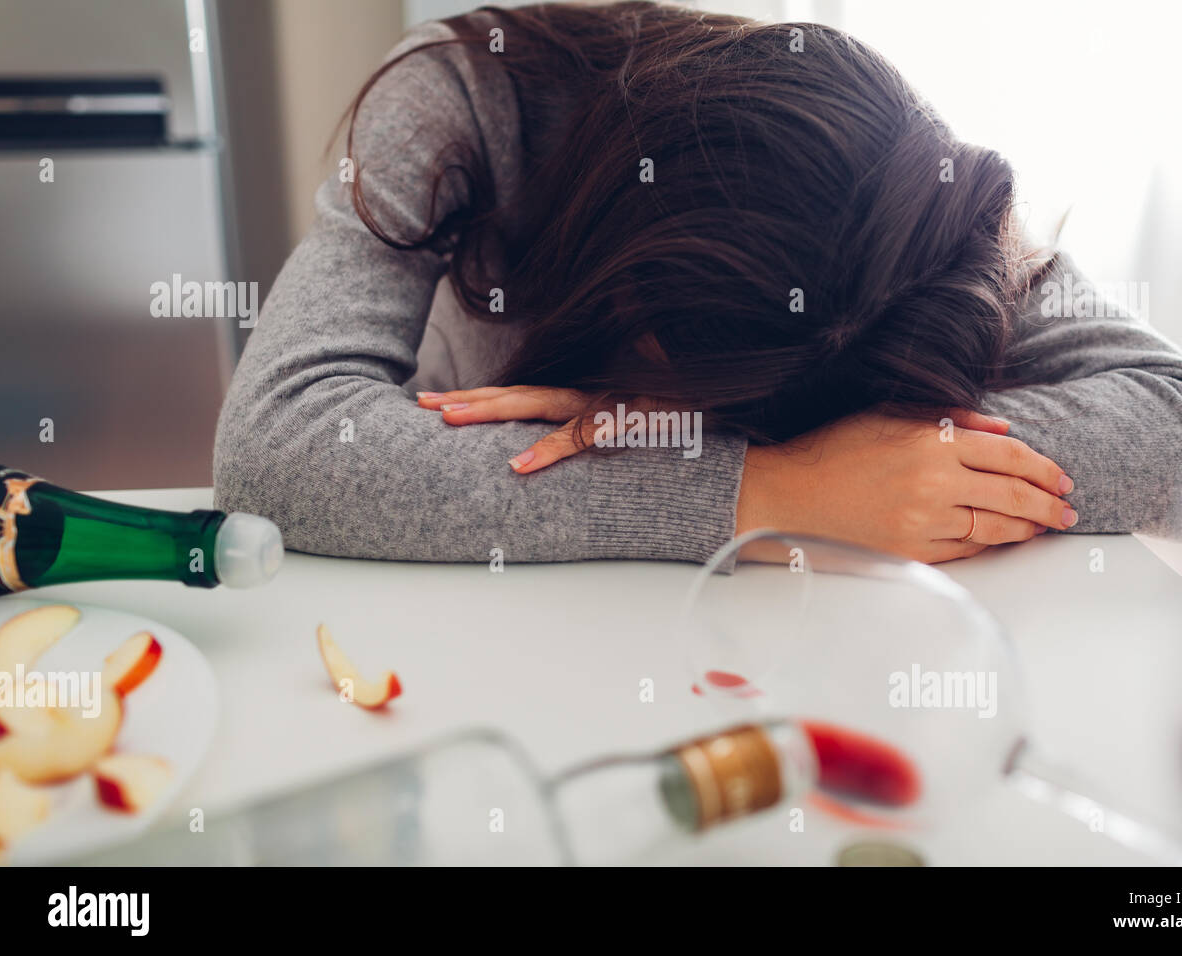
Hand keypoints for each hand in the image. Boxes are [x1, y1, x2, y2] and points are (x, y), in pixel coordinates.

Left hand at [418, 386, 1020, 478]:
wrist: (756, 438)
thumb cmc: (712, 431)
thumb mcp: (660, 418)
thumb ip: (629, 418)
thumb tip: (603, 419)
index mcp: (602, 396)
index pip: (534, 397)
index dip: (489, 400)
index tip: (444, 404)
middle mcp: (603, 397)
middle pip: (526, 396)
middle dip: (473, 401)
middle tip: (424, 405)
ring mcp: (617, 409)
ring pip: (544, 409)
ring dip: (495, 413)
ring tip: (447, 420)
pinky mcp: (637, 425)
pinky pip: (588, 436)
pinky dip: (553, 449)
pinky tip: (520, 466)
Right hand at [736, 412, 1075, 563]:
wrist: (788, 495)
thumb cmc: (835, 450)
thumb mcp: (890, 415)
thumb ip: (952, 418)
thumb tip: (1003, 428)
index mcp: (930, 443)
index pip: (1008, 455)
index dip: (1043, 468)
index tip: (1061, 478)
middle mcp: (933, 484)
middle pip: (1012, 496)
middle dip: (1048, 505)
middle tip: (1068, 511)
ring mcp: (922, 523)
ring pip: (994, 530)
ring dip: (1027, 531)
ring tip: (1045, 529)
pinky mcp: (910, 553)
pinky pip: (964, 552)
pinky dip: (989, 546)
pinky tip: (1002, 541)